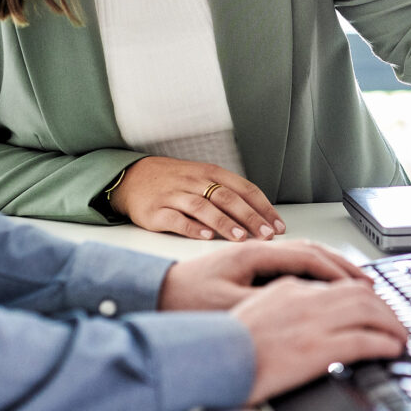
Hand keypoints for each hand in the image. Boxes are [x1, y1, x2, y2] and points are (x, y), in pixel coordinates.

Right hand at [109, 157, 283, 240]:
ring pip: (203, 207)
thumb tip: (262, 217)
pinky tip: (205, 237)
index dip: (263, 207)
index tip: (278, 226)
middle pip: (227, 198)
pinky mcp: (155, 211)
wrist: (132, 177)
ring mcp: (174, 195)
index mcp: (210, 172)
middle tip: (267, 235)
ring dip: (224, 223)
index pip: (244, 188)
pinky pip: (175, 218)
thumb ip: (228, 194)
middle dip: (250, 217)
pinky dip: (192, 228)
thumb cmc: (176, 182)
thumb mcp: (203, 178)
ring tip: (241, 237)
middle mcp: (194, 181)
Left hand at [157, 239, 371, 311]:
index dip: (339, 273)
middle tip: (369, 283)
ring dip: (331, 265)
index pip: (308, 258)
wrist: (153, 293)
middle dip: (343, 266)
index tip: (360, 287)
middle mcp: (256, 247)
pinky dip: (314, 269)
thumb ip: (264, 304)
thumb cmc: (183, 301)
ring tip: (354, 282)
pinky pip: (291, 260)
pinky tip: (322, 282)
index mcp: (253, 254)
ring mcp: (252, 253)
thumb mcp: (225, 307)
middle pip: (311, 250)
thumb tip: (298, 305)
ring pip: (302, 252)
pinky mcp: (248, 263)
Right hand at [232, 277, 408, 405]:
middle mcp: (305, 299)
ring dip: (391, 324)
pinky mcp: (317, 348)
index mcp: (289, 288)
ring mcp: (313, 323)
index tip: (374, 306)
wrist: (211, 360)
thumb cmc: (224, 345)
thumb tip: (304, 319)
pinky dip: (384, 343)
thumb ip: (281, 307)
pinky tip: (392, 349)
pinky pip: (364, 341)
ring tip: (400, 336)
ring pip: (369, 312)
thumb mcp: (254, 312)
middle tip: (395, 321)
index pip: (337, 284)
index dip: (362, 295)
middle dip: (384, 307)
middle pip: (360, 293)